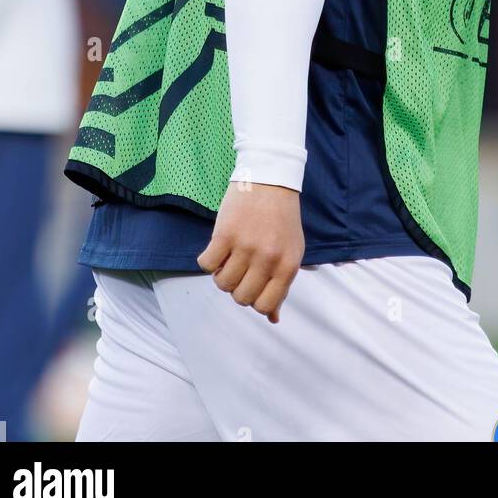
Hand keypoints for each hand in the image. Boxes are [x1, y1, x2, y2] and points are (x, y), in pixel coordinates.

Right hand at [197, 181, 304, 322]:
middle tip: (240, 269)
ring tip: (229, 257)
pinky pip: (206, 264)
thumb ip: (282, 285)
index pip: (265, 306)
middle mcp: (268, 258)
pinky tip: (217, 248)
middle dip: (237, 288)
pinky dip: (207, 261)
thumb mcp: (291, 252)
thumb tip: (273, 319)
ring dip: (221, 274)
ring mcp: (246, 246)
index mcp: (288, 266)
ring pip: (222, 284)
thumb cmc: (282, 218)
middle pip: (241, 298)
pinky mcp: (225, 233)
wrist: (270, 178)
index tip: (252, 285)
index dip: (254, 300)